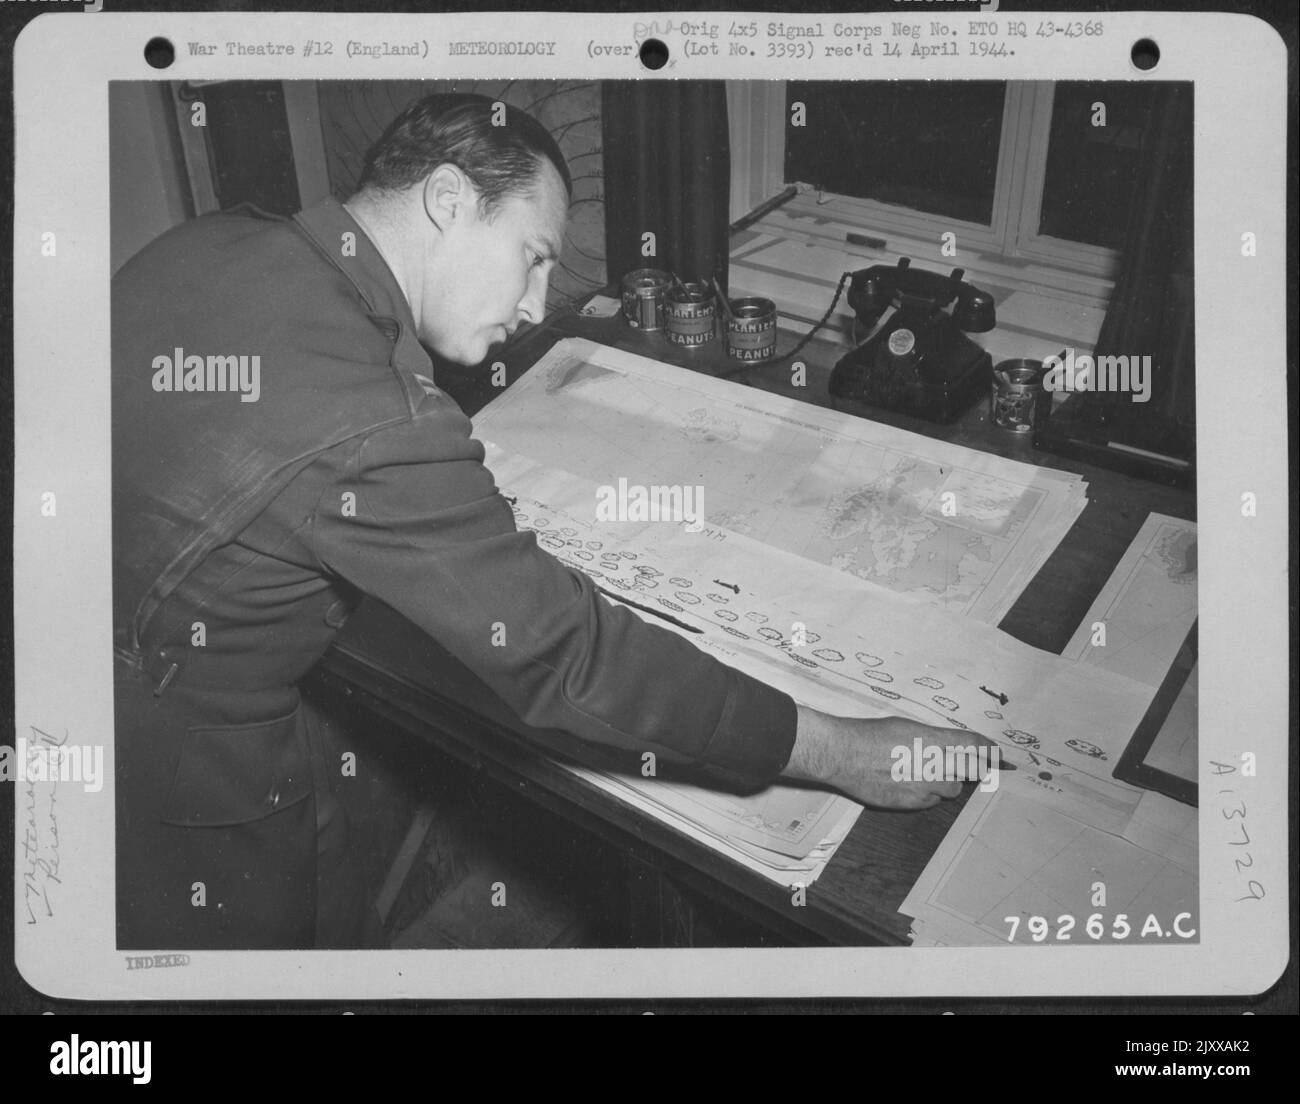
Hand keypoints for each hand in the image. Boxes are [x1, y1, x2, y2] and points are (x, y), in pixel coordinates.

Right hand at [782, 705, 1001, 809]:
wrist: (842, 755)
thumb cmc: (869, 735)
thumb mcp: (905, 726)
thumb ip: (933, 738)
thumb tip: (951, 747)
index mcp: (933, 739)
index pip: (974, 745)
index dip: (991, 751)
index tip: (1001, 756)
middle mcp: (933, 763)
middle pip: (970, 770)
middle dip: (968, 768)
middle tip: (958, 765)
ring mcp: (923, 786)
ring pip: (952, 789)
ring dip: (944, 783)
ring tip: (920, 772)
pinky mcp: (911, 803)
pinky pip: (931, 801)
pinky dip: (926, 795)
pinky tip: (907, 783)